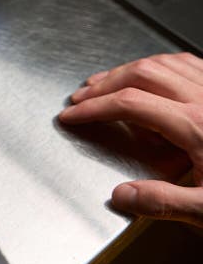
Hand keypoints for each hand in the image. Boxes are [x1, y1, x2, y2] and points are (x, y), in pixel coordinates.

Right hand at [59, 52, 202, 225]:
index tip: (72, 115)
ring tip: (108, 80)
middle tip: (82, 97)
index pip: (130, 104)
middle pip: (143, 73)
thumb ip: (164, 202)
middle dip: (105, 83)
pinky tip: (155, 72)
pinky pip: (190, 62)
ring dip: (130, 68)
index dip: (94, 108)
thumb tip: (122, 196)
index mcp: (196, 127)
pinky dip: (162, 63)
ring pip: (165, 61)